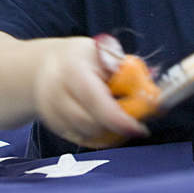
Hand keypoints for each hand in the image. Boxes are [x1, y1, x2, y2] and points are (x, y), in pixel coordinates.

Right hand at [33, 37, 149, 147]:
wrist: (41, 67)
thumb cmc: (81, 58)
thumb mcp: (104, 52)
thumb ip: (127, 70)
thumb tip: (152, 90)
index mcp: (73, 70)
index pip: (96, 101)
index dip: (120, 119)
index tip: (140, 128)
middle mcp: (57, 94)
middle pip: (91, 124)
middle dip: (118, 127)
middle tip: (136, 123)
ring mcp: (52, 113)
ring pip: (87, 136)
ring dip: (110, 133)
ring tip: (121, 119)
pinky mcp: (53, 127)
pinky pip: (82, 140)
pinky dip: (99, 136)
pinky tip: (107, 124)